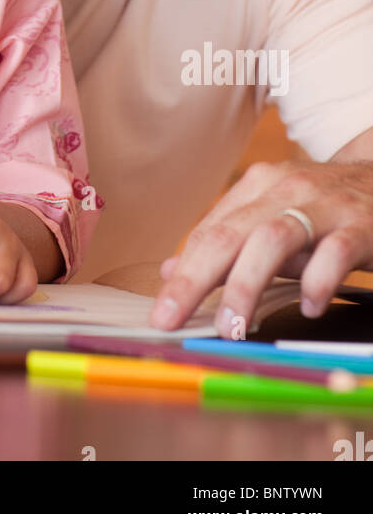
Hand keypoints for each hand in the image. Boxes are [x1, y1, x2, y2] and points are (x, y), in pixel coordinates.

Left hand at [149, 159, 372, 334]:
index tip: (161, 312)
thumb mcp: (273, 216)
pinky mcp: (360, 225)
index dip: (181, 275)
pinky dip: (317, 282)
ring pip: (273, 240)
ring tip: (232, 326)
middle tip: (173, 319)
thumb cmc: (325, 208)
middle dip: (195, 280)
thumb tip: (172, 272)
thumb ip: (227, 242)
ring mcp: (323, 206)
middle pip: (229, 235)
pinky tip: (308, 307)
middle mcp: (284, 190)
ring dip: (246, 285)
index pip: (209, 233)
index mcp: (257, 187)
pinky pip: (334, 253)